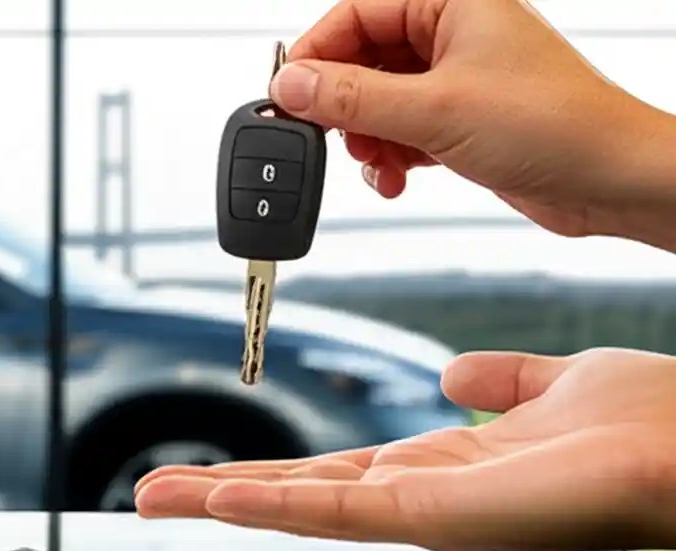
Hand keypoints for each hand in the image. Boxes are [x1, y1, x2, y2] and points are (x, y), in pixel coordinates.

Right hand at [135, 348, 675, 550]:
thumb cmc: (640, 424)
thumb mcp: (550, 386)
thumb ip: (501, 381)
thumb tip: (458, 374)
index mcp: (444, 468)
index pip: (333, 470)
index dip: (270, 471)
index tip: (217, 470)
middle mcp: (424, 497)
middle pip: (299, 497)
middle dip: (221, 495)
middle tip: (153, 492)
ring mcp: (425, 513)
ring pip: (302, 510)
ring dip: (225, 504)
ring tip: (157, 496)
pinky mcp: (435, 519)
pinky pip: (340, 513)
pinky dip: (277, 508)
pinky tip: (224, 500)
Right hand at [271, 0, 675, 245]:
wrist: (613, 180)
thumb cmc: (556, 125)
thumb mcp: (433, 111)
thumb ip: (351, 99)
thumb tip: (292, 85)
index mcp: (452, 1)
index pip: (355, 13)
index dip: (316, 55)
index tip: (290, 95)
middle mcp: (454, 32)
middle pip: (362, 60)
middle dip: (344, 107)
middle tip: (332, 137)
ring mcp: (458, 77)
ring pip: (378, 100)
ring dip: (367, 139)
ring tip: (378, 163)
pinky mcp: (463, 119)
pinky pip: (402, 130)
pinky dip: (391, 156)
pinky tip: (397, 177)